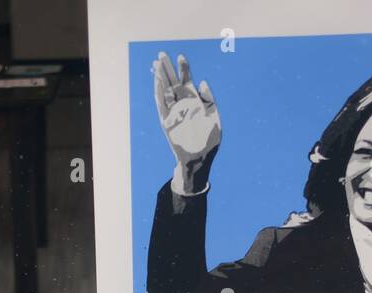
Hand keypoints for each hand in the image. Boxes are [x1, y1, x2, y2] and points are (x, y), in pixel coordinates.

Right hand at [153, 52, 221, 193]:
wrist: (200, 159)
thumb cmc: (209, 141)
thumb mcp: (214, 117)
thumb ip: (209, 99)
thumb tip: (203, 82)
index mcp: (195, 102)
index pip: (187, 81)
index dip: (184, 69)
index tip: (181, 56)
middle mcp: (183, 105)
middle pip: (173, 82)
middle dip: (168, 68)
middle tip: (162, 53)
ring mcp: (173, 112)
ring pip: (165, 90)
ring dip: (160, 77)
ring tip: (156, 63)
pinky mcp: (166, 121)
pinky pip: (160, 104)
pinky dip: (158, 92)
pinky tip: (156, 81)